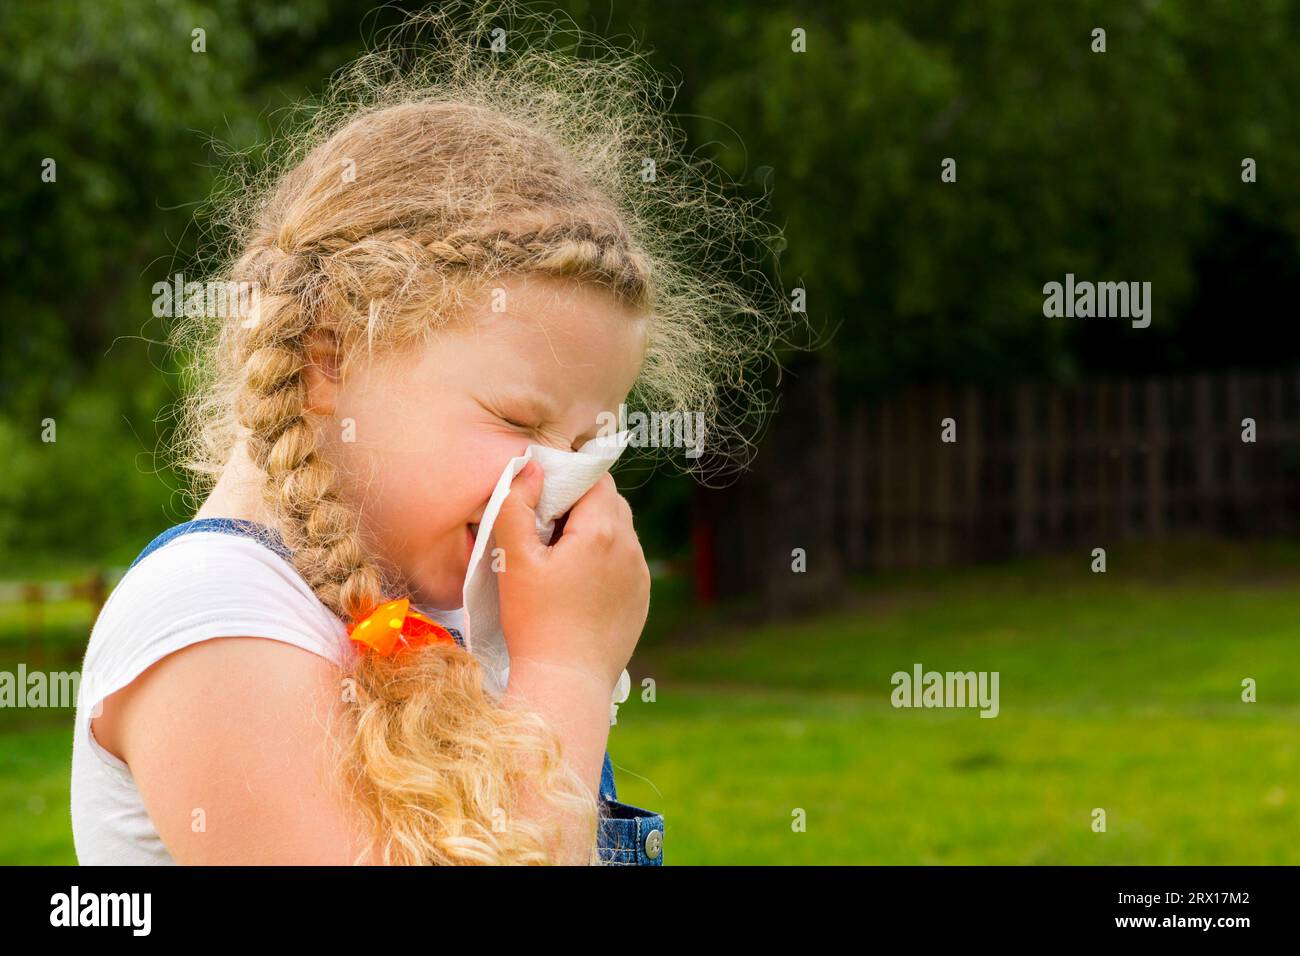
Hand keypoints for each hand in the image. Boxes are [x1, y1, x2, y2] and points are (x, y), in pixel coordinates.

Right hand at [493, 462, 649, 693]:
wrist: (566, 681)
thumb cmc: (535, 622)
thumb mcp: (514, 561)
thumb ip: (517, 506)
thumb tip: (530, 466)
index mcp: (603, 531)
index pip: (595, 478)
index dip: (567, 479)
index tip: (542, 499)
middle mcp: (631, 548)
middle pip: (609, 502)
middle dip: (580, 504)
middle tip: (546, 528)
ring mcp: (640, 575)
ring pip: (620, 532)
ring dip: (593, 532)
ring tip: (559, 558)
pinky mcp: (640, 598)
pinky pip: (625, 562)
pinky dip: (604, 560)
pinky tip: (576, 584)